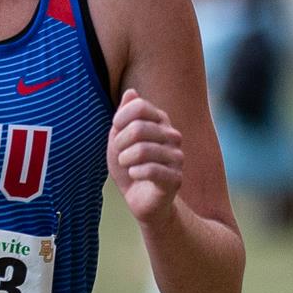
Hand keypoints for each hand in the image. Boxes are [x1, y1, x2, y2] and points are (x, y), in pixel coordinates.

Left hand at [107, 88, 183, 231]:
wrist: (141, 200)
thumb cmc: (129, 166)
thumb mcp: (119, 140)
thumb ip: (124, 117)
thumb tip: (131, 92)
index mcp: (160, 121)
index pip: (140, 106)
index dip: (121, 118)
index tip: (115, 130)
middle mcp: (173, 136)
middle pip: (139, 128)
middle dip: (120, 143)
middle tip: (119, 155)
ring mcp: (177, 157)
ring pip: (142, 150)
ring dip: (125, 159)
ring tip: (126, 165)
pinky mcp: (176, 178)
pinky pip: (151, 170)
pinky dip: (135, 173)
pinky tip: (135, 175)